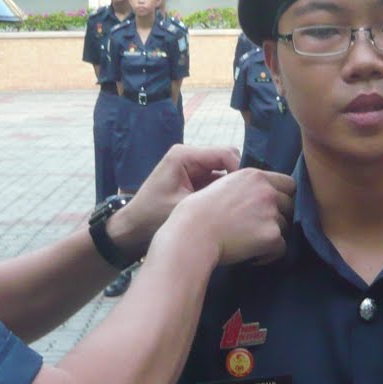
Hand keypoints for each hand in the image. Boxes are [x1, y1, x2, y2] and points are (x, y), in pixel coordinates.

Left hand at [108, 145, 242, 256]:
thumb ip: (212, 197)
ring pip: (224, 170)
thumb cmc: (153, 217)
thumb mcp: (184, 207)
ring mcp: (192, 166)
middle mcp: (190, 155)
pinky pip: (217, 180)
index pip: (224, 154)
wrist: (133, 230)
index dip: (240, 171)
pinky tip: (233, 207)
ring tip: (243, 204)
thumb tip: (245, 194)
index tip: (249, 193)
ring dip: (232, 185)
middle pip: (227, 159)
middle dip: (238, 178)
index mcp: (184, 155)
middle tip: (248, 199)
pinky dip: (225, 191)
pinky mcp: (194, 178)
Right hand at [171, 168, 294, 264]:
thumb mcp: (223, 186)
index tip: (270, 209)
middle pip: (289, 206)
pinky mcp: (271, 235)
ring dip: (271, 236)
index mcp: (255, 176)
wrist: (192, 234)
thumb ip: (246, 187)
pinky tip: (252, 256)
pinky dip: (269, 255)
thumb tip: (261, 197)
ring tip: (250, 243)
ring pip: (285, 227)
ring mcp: (271, 213)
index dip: (282, 197)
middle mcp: (266, 191)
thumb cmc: (198, 213)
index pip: (288, 184)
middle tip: (257, 229)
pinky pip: (281, 248)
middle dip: (278, 218)